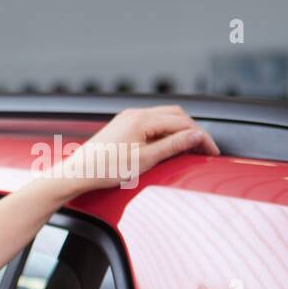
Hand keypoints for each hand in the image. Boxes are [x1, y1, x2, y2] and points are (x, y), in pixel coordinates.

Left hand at [49, 105, 219, 197]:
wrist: (76, 173)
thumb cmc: (104, 169)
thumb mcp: (145, 160)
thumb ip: (173, 146)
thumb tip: (196, 136)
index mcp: (142, 119)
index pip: (182, 122)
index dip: (201, 136)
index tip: (212, 150)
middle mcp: (134, 114)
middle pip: (175, 115)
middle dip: (192, 130)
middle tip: (203, 148)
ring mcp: (127, 118)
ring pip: (163, 118)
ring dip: (179, 130)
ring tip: (189, 148)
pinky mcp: (122, 126)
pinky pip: (151, 123)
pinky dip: (164, 132)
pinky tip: (167, 145)